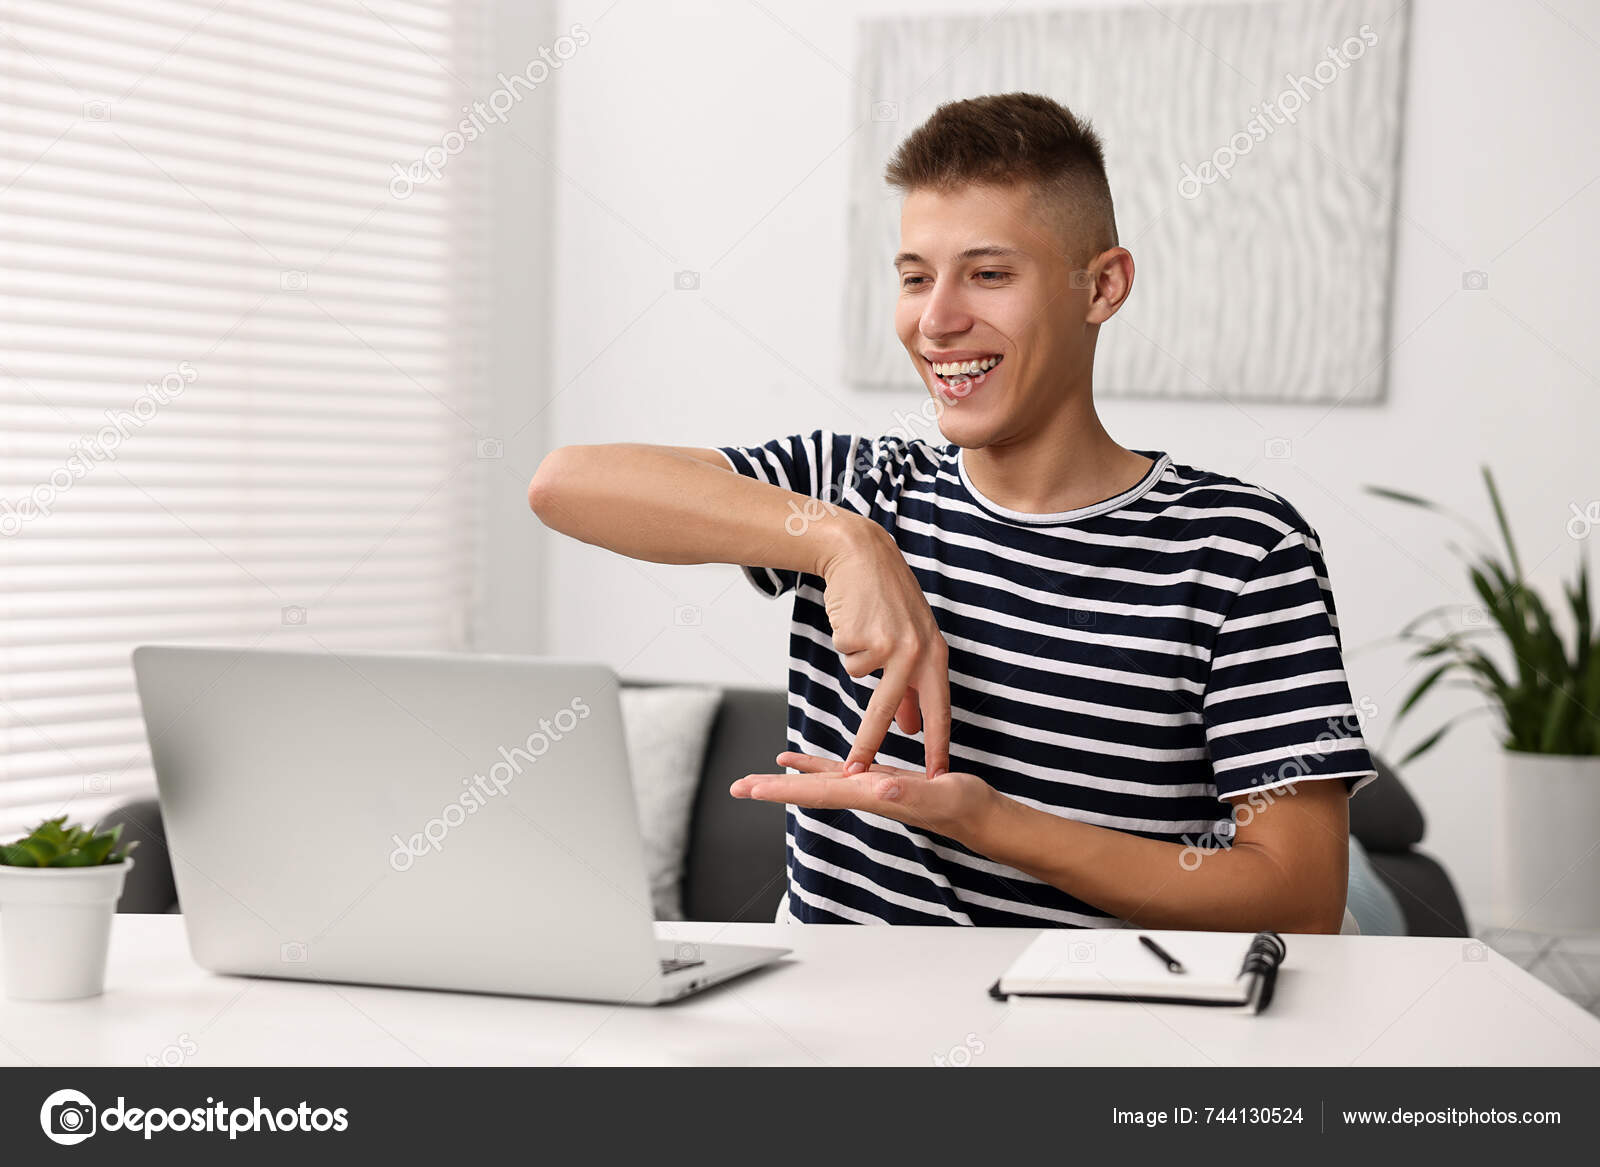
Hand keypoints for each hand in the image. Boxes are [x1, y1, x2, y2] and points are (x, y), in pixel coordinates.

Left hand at [729, 750, 996, 842]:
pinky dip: (814, 764)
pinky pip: (836, 771)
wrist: (979, 814)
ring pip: (817, 782)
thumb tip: (880, 790)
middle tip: (736, 787)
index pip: (816, 793)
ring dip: (786, 780)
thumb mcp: (939, 795)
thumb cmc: (963, 806)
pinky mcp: (876, 779)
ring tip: (757, 777)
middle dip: (771, 789)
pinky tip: (798, 760)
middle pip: (807, 792)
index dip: (781, 790)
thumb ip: (911, 795)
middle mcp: (862, 795)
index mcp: (869, 796)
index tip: (750, 790)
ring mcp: (867, 789)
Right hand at [819, 521, 950, 778]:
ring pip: (860, 679)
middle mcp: (916, 652)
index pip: (938, 709)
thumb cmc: (887, 600)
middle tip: (858, 773)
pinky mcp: (860, 636)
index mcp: (936, 655)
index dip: (936, 745)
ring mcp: (888, 645)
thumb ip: (912, 685)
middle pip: (889, 710)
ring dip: (857, 657)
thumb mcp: (911, 640)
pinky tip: (855, 617)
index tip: (937, 777)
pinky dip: (845, 642)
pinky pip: (846, 658)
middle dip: (869, 744)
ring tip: (866, 625)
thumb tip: (909, 728)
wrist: (861, 555)